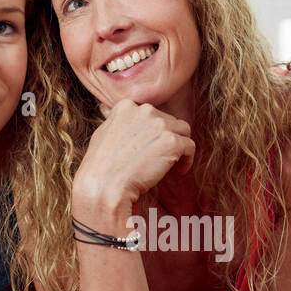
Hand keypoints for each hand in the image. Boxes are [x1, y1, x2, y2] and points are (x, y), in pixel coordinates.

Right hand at [74, 100, 194, 209]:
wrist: (105, 185)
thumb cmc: (100, 166)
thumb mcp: (103, 134)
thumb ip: (119, 123)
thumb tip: (129, 123)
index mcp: (127, 106)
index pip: (150, 113)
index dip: (153, 131)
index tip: (150, 147)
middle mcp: (144, 110)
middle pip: (168, 120)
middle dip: (166, 138)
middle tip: (160, 158)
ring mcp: (160, 124)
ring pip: (183, 131)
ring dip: (179, 146)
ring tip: (171, 164)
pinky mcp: (172, 141)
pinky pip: (190, 147)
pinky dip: (187, 160)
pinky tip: (178, 172)